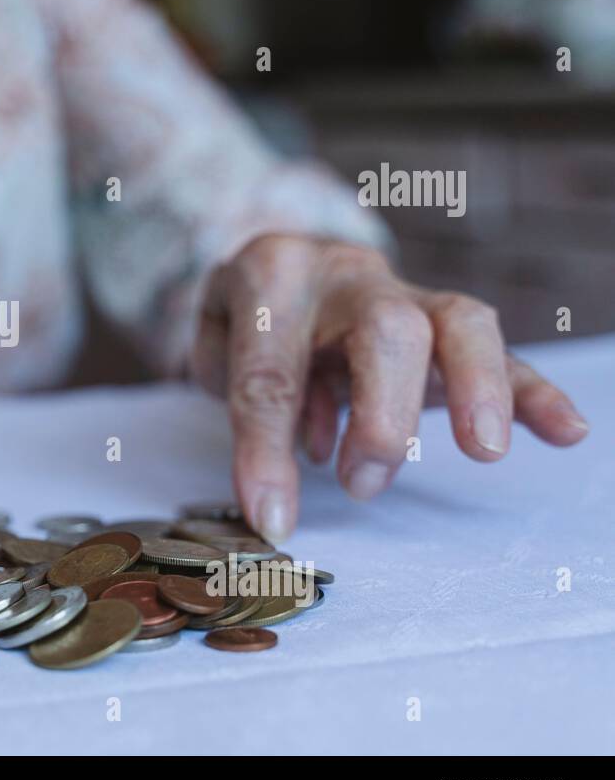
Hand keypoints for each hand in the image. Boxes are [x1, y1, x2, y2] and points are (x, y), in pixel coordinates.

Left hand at [190, 234, 587, 543]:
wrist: (277, 263)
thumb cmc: (245, 319)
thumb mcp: (215, 345)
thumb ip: (242, 397)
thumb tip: (277, 474)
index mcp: (272, 273)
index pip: (272, 368)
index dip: (267, 449)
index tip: (272, 516)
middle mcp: (346, 274)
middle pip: (385, 330)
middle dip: (382, 415)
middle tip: (363, 484)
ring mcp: (404, 292)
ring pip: (458, 321)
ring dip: (477, 388)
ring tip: (484, 452)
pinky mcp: (444, 323)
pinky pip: (498, 351)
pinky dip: (531, 391)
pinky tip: (565, 430)